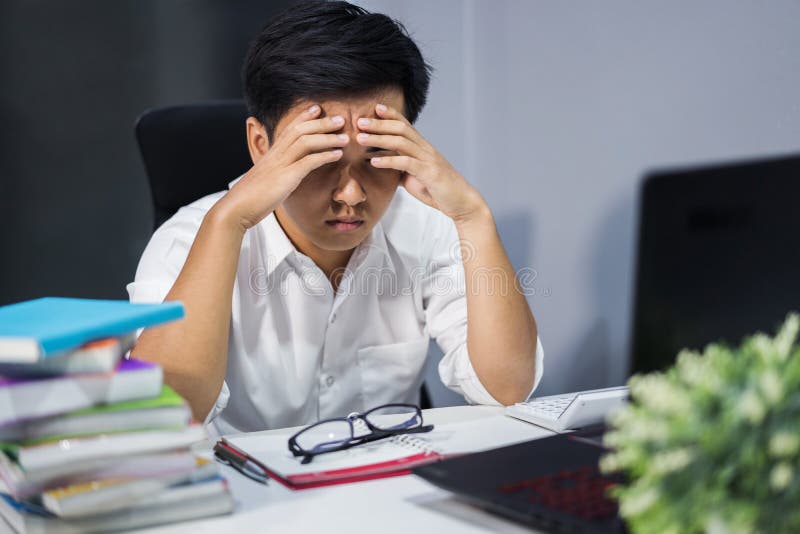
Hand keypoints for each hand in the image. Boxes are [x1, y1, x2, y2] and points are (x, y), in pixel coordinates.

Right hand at [216, 105, 347, 230]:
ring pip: (306, 142)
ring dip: (328, 138)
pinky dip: (325, 156)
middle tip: (340, 119)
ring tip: (345, 138)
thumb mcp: (265, 181)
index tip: (318, 108)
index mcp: (271, 154)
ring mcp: (280, 164)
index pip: (288, 128)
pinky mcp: (286, 178)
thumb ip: (276, 173)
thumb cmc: (251, 198)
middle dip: (321, 123)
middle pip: (300, 130)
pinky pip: (308, 161)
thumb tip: (283, 175)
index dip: (303, 116)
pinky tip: (338, 155)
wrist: (236, 209)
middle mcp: (275, 155)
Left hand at [356, 104, 485, 222]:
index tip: (374, 107)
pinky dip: (389, 160)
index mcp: (422, 147)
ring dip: (379, 138)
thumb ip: (400, 168)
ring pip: (401, 142)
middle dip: (379, 123)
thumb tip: (382, 164)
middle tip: (359, 121)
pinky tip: (374, 161)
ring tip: (360, 138)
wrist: (461, 202)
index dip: (390, 114)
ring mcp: (428, 159)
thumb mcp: (415, 176)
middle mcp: (425, 149)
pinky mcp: (429, 173)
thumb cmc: (438, 189)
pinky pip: (406, 163)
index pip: (405, 125)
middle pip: (400, 129)